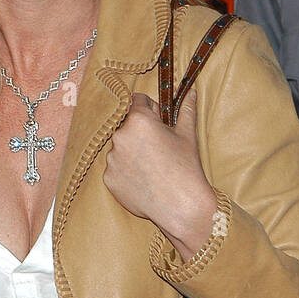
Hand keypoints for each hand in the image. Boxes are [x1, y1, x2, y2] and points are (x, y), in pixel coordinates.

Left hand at [103, 88, 217, 261]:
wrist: (180, 205)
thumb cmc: (186, 168)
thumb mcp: (187, 135)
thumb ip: (185, 109)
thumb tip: (190, 92)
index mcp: (138, 120)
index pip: (137, 101)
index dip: (151, 109)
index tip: (159, 121)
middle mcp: (119, 137)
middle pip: (127, 126)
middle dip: (140, 132)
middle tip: (159, 148)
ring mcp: (111, 159)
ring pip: (121, 148)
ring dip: (132, 152)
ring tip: (152, 167)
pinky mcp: (108, 179)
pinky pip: (116, 168)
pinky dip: (126, 171)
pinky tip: (144, 180)